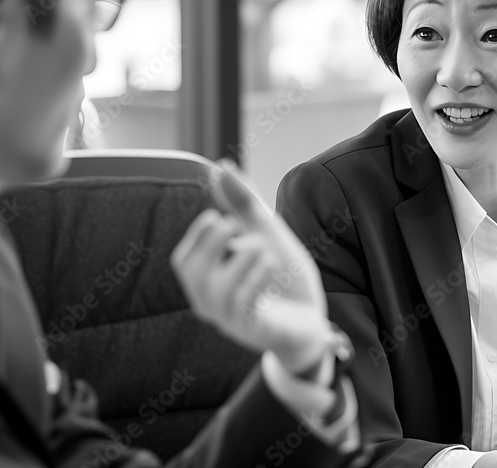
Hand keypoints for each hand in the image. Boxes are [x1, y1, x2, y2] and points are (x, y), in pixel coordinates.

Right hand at [171, 159, 331, 373]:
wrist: (313, 321)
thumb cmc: (283, 279)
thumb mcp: (265, 233)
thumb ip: (243, 203)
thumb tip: (220, 166)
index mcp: (210, 281)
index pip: (183, 259)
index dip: (196, 235)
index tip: (218, 214)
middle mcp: (213, 303)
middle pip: (192, 273)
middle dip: (209, 243)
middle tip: (233, 222)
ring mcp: (232, 320)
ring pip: (216, 290)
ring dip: (239, 259)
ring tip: (261, 245)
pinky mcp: (255, 330)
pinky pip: (243, 307)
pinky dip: (254, 280)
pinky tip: (270, 264)